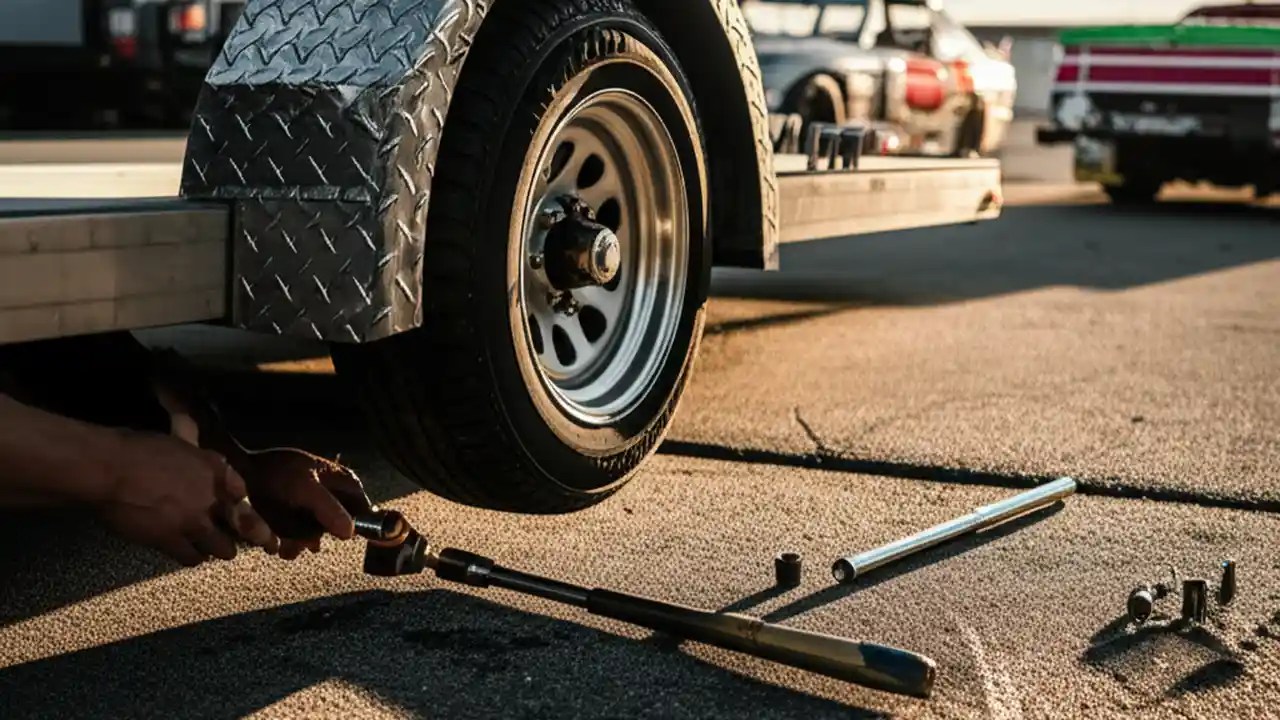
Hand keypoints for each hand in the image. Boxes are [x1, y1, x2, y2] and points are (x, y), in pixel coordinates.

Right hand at [99, 429, 278, 565]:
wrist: (109, 468)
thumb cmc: (136, 449)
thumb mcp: (179, 444)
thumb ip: (199, 459)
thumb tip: (210, 464)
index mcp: (215, 469)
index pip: (244, 493)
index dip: (244, 505)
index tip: (242, 512)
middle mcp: (212, 497)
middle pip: (244, 527)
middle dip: (236, 532)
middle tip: (227, 534)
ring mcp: (194, 521)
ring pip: (222, 549)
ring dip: (215, 548)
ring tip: (207, 547)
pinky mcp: (172, 541)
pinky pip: (192, 558)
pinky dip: (190, 557)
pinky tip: (185, 553)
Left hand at [235, 448, 372, 559]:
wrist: (237, 472)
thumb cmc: (275, 474)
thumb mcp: (305, 487)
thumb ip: (329, 508)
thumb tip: (350, 533)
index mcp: (338, 478)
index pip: (361, 503)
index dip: (357, 520)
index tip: (346, 536)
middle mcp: (327, 491)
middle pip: (337, 522)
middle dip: (320, 536)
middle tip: (308, 545)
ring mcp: (308, 504)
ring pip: (315, 531)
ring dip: (302, 542)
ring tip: (288, 547)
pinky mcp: (291, 514)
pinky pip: (296, 534)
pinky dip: (288, 541)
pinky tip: (278, 544)